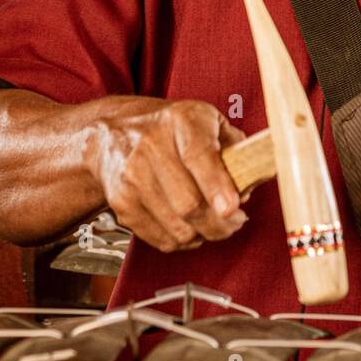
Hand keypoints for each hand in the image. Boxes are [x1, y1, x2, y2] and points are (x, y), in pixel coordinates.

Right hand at [90, 98, 247, 252]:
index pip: (199, 156)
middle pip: (188, 203)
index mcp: (181, 121)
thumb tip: (247, 187)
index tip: (232, 208)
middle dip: (220, 223)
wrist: (113, 133)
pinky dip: (182, 241)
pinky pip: (160, 238)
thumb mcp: (207, 120)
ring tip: (215, 224)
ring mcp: (132, 177)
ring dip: (204, 234)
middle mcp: (151, 147)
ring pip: (177, 227)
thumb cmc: (172, 128)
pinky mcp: (121, 203)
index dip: (217, 186)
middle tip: (235, 222)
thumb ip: (234, 147)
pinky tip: (191, 227)